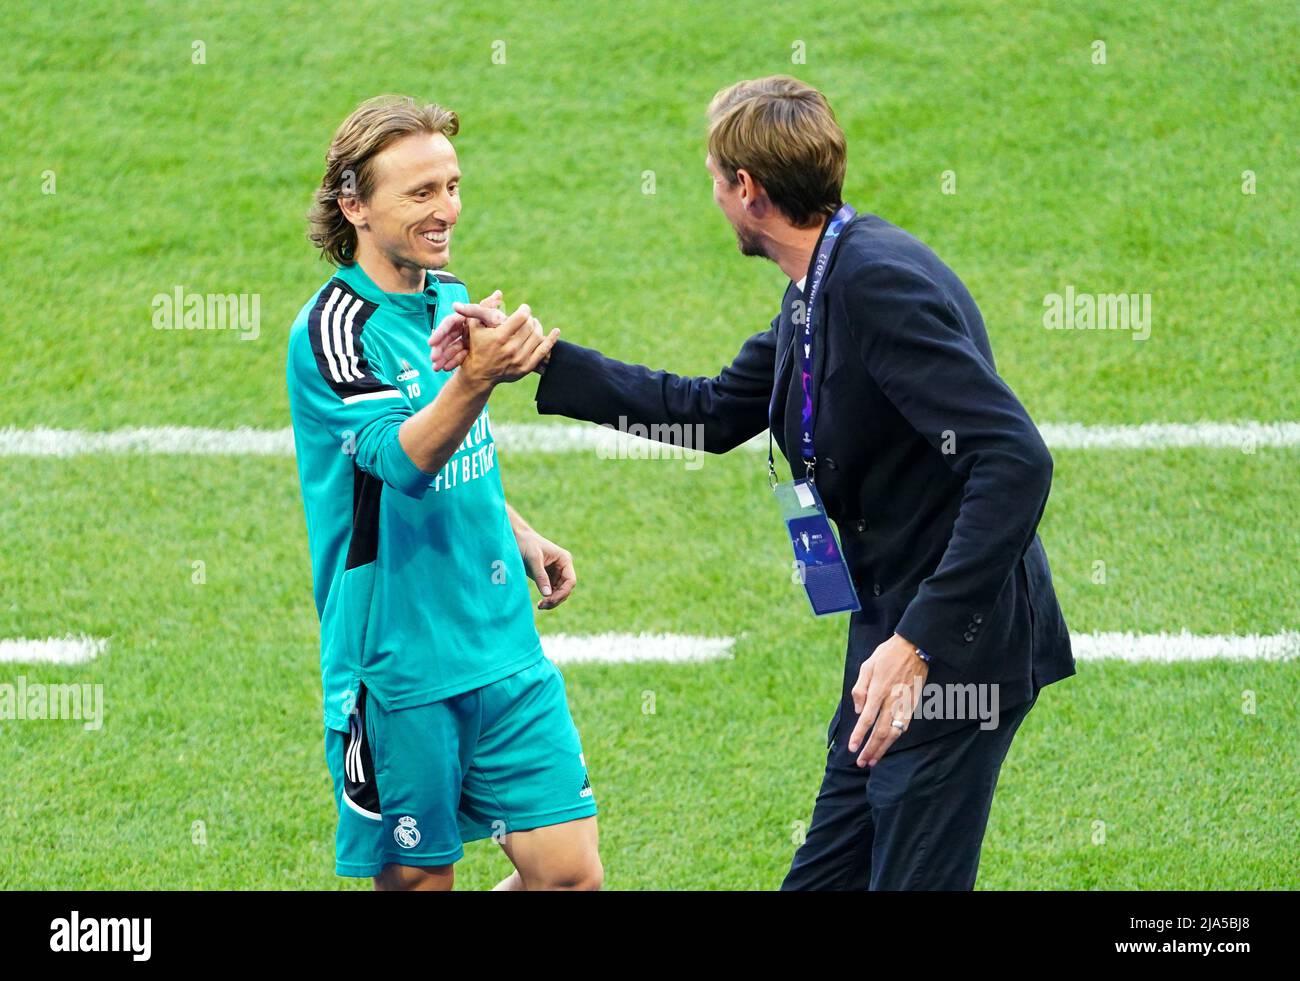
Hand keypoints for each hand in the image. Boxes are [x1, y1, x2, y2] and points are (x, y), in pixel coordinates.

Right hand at [428, 291, 502, 370]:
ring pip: (449, 347)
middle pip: (446, 337)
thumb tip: (494, 293)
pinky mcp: (466, 349)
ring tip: (437, 367)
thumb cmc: (499, 323)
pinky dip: (452, 361)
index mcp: (464, 317)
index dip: (439, 332)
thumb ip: (487, 307)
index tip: (431, 343)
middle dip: (439, 348)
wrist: (507, 339)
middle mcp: (461, 327)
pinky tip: (446, 369)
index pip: (448, 323)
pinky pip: (456, 355)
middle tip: (433, 359)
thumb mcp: (492, 316)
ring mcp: (463, 339)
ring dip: (442, 357)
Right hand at [455, 302, 558, 388]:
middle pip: (530, 326)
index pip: (521, 317)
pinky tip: (556, 331)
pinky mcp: (526, 367)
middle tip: (527, 317)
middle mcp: (511, 349)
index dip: (525, 309)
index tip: (524, 308)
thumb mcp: (475, 325)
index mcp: (499, 337)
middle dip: (530, 318)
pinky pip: (543, 351)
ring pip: (537, 336)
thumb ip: (486, 307)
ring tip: (533, 324)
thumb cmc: (477, 345)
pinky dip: (551, 340)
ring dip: (537, 326)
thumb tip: (499, 293)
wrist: (479, 373)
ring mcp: (520, 359)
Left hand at [514, 529, 576, 609]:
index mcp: (564, 560)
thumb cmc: (526, 544)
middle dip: (556, 599)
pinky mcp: (547, 577)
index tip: (550, 599)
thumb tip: (547, 595)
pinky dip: (548, 598)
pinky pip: (552, 591)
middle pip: (566, 589)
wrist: (516, 537)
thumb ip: (540, 576)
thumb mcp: (533, 559)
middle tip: (542, 605)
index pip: (570, 581)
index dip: (562, 592)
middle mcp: (563, 567)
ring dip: (552, 601)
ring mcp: (556, 573)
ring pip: (559, 592)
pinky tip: (540, 603)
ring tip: (540, 606)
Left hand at [846, 633, 929, 767]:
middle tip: (861, 763)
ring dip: (883, 748)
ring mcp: (905, 703)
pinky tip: (889, 744)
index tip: (852, 748)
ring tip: (873, 760)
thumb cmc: (888, 654)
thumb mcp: (867, 665)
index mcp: (878, 690)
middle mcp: (892, 700)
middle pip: (880, 731)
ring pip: (894, 733)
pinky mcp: (914, 704)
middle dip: (870, 749)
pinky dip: (896, 737)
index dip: (859, 735)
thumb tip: (859, 711)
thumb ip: (860, 689)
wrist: (915, 647)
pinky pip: (905, 725)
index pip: (867, 719)